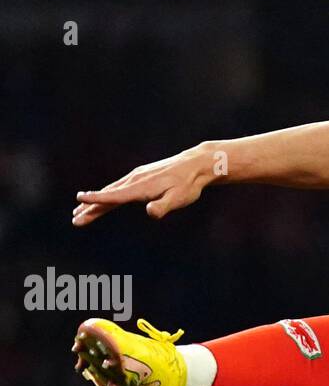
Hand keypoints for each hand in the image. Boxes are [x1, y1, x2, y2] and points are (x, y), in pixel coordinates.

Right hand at [72, 143, 216, 226]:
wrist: (195, 165)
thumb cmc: (188, 185)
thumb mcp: (178, 198)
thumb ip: (163, 207)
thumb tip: (150, 213)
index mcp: (140, 188)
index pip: (114, 196)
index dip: (97, 199)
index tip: (80, 200)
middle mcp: (134, 180)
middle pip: (108, 196)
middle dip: (90, 208)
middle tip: (75, 220)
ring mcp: (136, 177)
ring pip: (111, 191)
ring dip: (96, 202)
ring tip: (80, 210)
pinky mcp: (140, 176)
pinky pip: (118, 187)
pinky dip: (107, 194)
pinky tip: (104, 199)